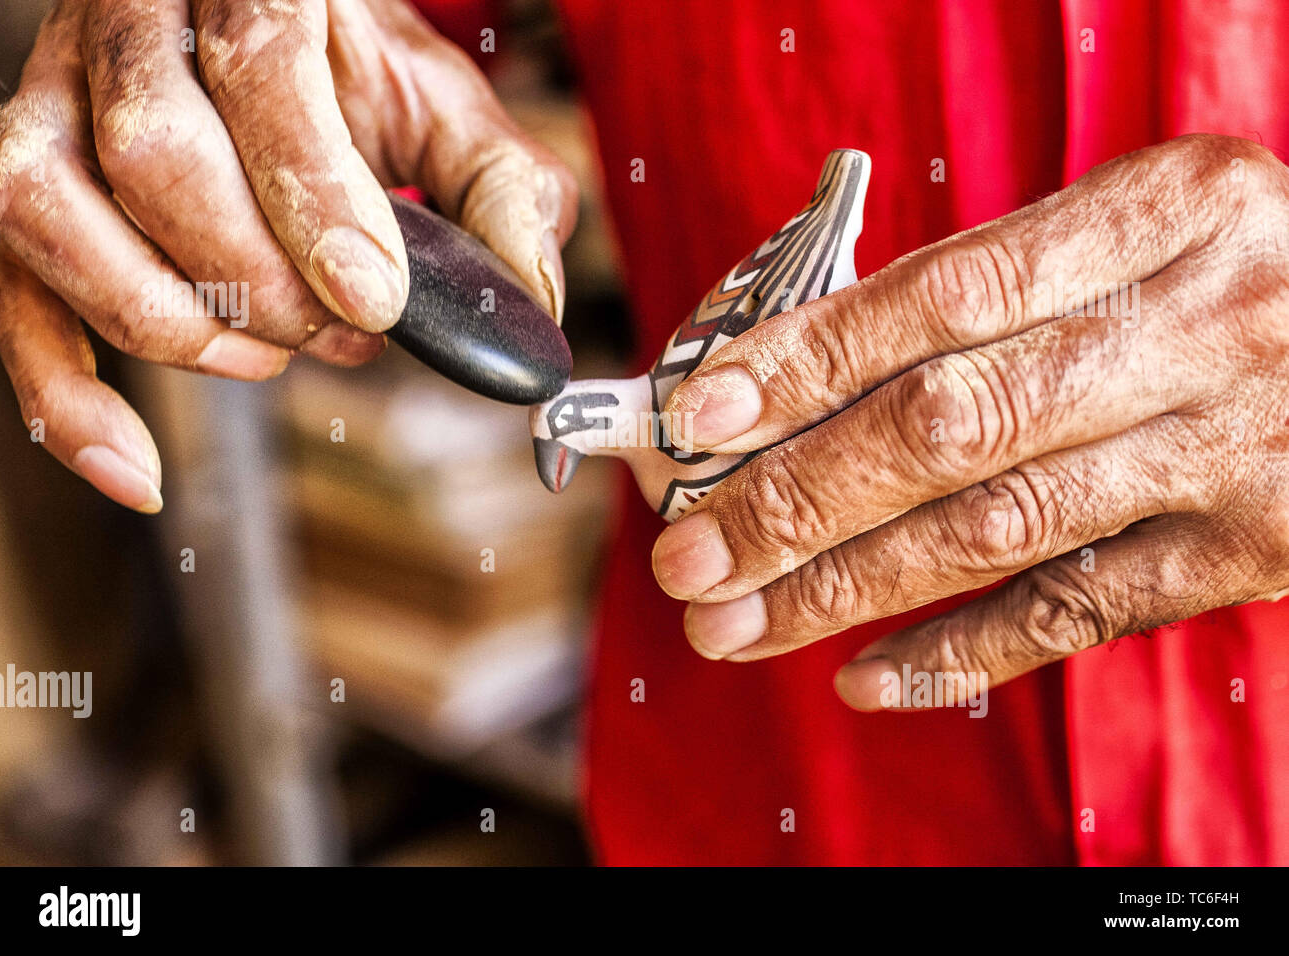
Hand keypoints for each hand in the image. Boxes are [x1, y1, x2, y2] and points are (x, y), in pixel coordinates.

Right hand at [0, 0, 575, 511]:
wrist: (255, 28)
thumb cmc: (349, 72)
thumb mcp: (445, 108)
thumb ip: (500, 193)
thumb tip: (531, 308)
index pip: (258, 70)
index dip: (313, 195)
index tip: (372, 299)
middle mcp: (129, 25)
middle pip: (155, 156)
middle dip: (262, 279)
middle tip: (347, 329)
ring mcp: (54, 101)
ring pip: (54, 212)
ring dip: (175, 321)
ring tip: (271, 351)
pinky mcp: (28, 187)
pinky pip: (7, 294)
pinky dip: (65, 396)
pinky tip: (136, 468)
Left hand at [650, 134, 1288, 710]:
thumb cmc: (1232, 273)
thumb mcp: (1137, 227)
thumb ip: (991, 285)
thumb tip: (792, 375)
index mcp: (1166, 211)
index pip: (944, 296)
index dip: (809, 361)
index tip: (704, 419)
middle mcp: (1201, 327)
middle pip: (953, 425)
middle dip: (797, 498)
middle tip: (688, 553)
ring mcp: (1230, 449)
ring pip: (996, 531)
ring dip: (845, 586)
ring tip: (733, 622)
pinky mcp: (1248, 551)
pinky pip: (1081, 612)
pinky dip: (960, 651)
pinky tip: (862, 676)